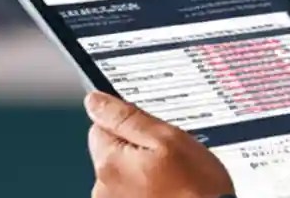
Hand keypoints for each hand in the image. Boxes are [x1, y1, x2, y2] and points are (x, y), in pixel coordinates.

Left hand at [85, 91, 235, 197]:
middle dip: (135, 151)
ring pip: (122, 174)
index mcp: (110, 163)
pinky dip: (145, 191)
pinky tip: (167, 194)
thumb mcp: (168, 139)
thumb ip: (127, 118)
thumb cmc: (194, 189)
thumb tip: (95, 101)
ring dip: (141, 173)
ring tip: (171, 180)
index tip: (151, 135)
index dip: (129, 126)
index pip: (100, 127)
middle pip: (111, 153)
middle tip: (167, 159)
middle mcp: (103, 189)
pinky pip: (130, 193)